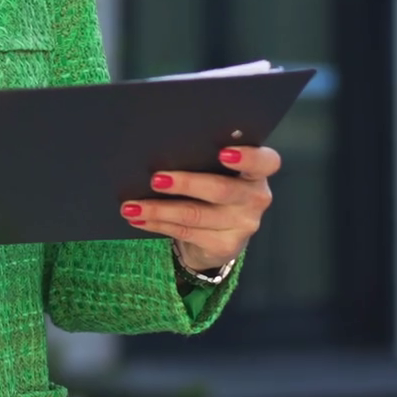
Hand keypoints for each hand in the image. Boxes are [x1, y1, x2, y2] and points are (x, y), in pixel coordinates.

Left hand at [119, 146, 280, 271]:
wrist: (218, 237)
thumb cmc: (213, 192)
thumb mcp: (216, 174)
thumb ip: (204, 161)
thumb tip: (160, 149)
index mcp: (256, 173)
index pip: (265, 162)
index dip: (248, 158)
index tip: (223, 153)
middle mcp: (255, 198)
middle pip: (222, 190)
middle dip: (186, 184)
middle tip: (156, 179)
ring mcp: (243, 226)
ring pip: (196, 215)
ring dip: (159, 209)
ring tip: (131, 205)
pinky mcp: (225, 246)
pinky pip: (185, 233)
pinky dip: (157, 224)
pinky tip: (138, 218)